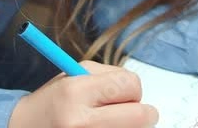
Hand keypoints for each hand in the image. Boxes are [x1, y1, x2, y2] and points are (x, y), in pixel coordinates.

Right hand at [8, 61, 157, 127]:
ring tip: (110, 122)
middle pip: (140, 116)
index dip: (132, 88)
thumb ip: (108, 77)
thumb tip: (138, 89)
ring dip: (130, 127)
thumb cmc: (54, 101)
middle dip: (142, 112)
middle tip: (134, 113)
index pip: (130, 85)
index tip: (126, 93)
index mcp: (76, 91)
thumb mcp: (74, 75)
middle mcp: (80, 121)